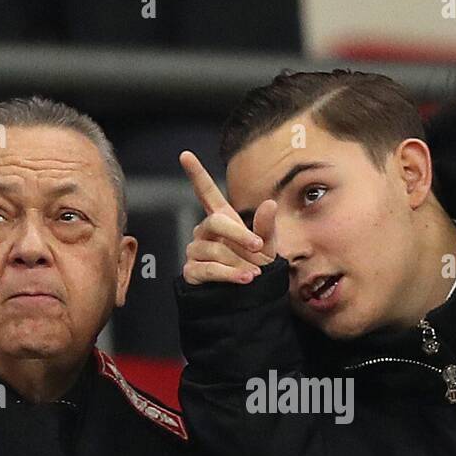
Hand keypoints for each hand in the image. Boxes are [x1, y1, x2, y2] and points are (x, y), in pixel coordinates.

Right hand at [179, 150, 277, 285]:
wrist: (251, 300)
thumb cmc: (257, 269)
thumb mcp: (269, 248)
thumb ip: (267, 227)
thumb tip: (270, 203)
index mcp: (222, 220)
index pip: (206, 193)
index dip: (196, 174)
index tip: (185, 155)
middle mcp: (204, 233)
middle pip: (215, 222)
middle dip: (239, 234)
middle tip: (258, 247)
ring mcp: (195, 252)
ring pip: (215, 250)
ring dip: (239, 262)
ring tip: (254, 273)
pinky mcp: (191, 272)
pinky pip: (208, 269)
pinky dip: (229, 275)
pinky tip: (245, 278)